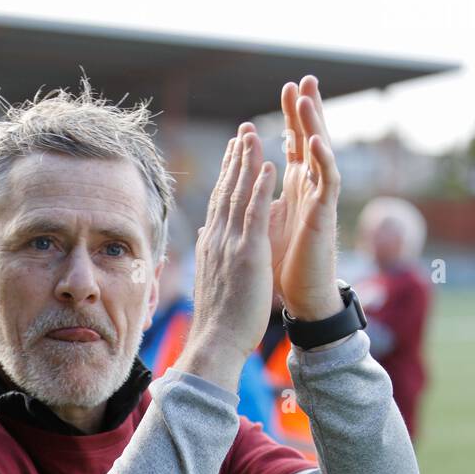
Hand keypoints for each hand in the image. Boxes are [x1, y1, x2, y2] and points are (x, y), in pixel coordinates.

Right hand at [187, 124, 275, 370]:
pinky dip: (262, 189)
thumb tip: (204, 238)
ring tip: (255, 135)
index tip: (234, 153)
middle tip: (243, 132)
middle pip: (226, 191)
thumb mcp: (211, 280)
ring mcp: (231, 245)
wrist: (216, 342)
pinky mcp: (248, 255)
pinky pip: (255, 215)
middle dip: (235, 159)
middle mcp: (217, 240)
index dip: (227, 175)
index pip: (219, 203)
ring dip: (248, 163)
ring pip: (239, 195)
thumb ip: (210, 254)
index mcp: (211, 246)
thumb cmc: (218, 320)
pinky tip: (270, 167)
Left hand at [269, 76, 341, 320]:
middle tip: (304, 78)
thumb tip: (243, 191)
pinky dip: (322, 161)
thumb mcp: (264, 226)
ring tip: (307, 98)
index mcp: (295, 188)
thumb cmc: (285, 265)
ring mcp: (320, 199)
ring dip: (315, 125)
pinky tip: (314, 141)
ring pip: (321, 154)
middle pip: (310, 139)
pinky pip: (328, 182)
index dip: (290, 118)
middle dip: (307, 111)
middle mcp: (310, 189)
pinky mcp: (325, 215)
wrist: (301, 296)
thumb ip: (258, 203)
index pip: (294, 144)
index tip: (286, 88)